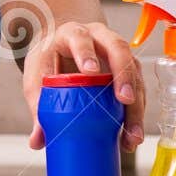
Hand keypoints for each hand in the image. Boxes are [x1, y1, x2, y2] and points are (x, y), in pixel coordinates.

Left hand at [22, 20, 145, 152]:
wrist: (60, 47)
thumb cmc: (49, 59)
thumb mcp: (37, 77)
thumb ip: (38, 106)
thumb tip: (37, 142)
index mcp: (72, 33)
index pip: (80, 37)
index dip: (86, 52)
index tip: (90, 71)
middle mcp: (99, 38)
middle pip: (118, 49)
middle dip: (123, 75)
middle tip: (124, 100)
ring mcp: (118, 52)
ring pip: (134, 71)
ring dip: (136, 103)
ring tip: (132, 132)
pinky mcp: (129, 69)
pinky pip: (138, 87)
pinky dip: (137, 112)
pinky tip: (132, 133)